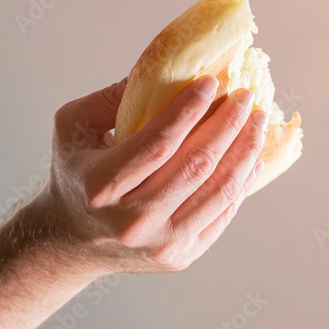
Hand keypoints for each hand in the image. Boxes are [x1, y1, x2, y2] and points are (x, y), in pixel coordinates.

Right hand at [41, 74, 267, 274]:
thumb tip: (161, 72)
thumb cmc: (76, 175)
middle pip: (196, 165)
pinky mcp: (180, 256)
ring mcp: (160, 244)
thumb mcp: (71, 128)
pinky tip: (252, 157)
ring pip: (219, 191)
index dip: (189, 110)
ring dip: (245, 151)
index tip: (212, 82)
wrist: (72, 240)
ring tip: (257, 122)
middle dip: (229, 124)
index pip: (156, 143)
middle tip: (245, 96)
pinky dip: (243, 182)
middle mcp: (131, 221)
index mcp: (101, 185)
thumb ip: (109, 98)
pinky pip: (223, 214)